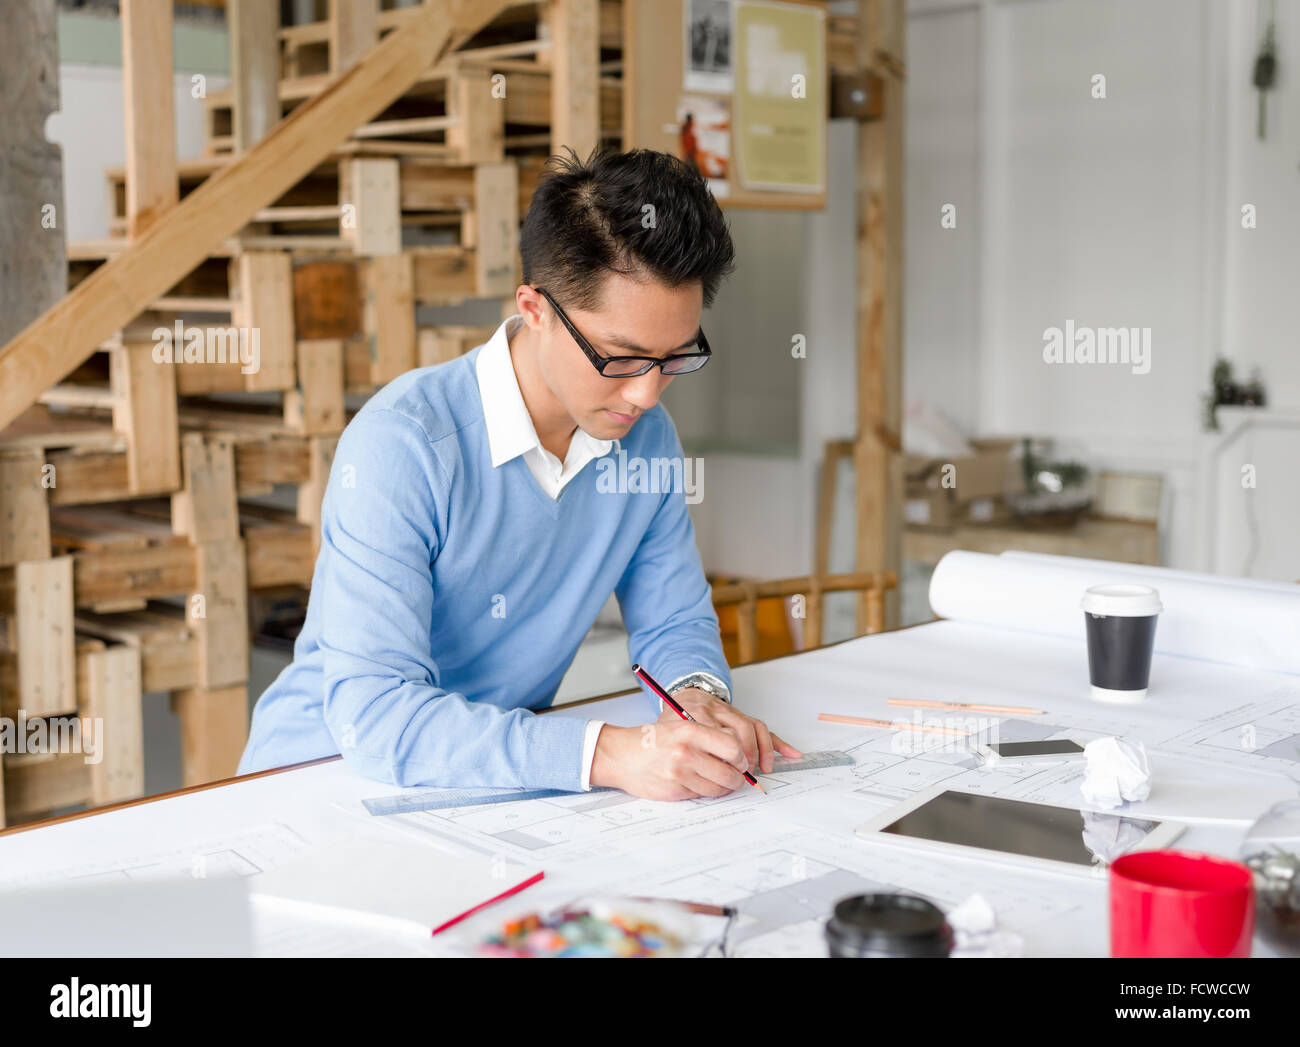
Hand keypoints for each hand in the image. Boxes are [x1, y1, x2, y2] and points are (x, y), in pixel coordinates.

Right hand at [590, 719, 752, 800]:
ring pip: (718, 788)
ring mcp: (679, 774)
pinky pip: (701, 795)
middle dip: (737, 777)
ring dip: (724, 787)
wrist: (619, 755)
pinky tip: (699, 783)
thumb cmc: (650, 740)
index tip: (741, 760)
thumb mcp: (679, 726)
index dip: (741, 757)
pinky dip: (704, 791)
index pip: (733, 747)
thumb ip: (707, 736)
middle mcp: (686, 752)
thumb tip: (737, 751)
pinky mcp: (674, 791)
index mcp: (690, 731)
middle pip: (730, 773)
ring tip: (720, 781)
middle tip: (737, 776)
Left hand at [660, 688, 800, 774]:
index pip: (715, 733)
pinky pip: (763, 728)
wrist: (685, 696)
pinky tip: (792, 754)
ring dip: (761, 749)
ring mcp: (733, 713)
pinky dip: (779, 743)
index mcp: (697, 714)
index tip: (727, 771)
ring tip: (762, 768)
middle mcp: (717, 711)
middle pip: (738, 729)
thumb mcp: (669, 730)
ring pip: (752, 728)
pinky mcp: (744, 716)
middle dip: (745, 753)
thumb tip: (681, 774)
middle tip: (745, 772)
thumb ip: (677, 746)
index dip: (724, 754)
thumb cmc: (677, 719)